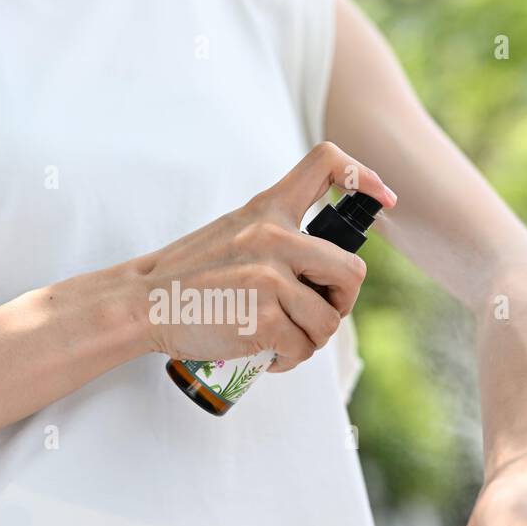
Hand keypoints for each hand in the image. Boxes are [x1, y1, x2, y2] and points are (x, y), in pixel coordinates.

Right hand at [135, 142, 396, 372]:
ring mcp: (270, 277)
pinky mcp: (265, 317)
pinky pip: (302, 348)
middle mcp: (273, 236)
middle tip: (316, 316)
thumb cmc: (187, 277)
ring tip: (279, 340)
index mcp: (267, 210)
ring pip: (327, 320)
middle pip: (352, 270)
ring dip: (310, 340)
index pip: (325, 165)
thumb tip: (320, 268)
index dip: (364, 177)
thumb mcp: (232, 232)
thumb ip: (273, 236)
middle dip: (340, 304)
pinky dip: (287, 360)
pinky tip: (263, 354)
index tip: (385, 199)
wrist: (142, 304)